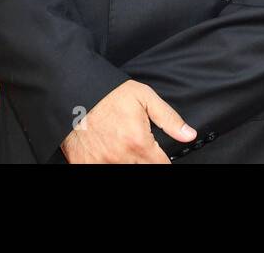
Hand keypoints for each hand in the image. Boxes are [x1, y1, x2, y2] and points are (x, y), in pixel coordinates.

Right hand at [60, 79, 195, 162]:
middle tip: (135, 146)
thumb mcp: (145, 98)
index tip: (159, 157)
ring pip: (123, 172)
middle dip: (144, 161)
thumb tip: (189, 135)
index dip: (163, 162)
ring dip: (126, 162)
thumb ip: (169, 119)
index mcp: (138, 142)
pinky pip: (100, 171)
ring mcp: (100, 163)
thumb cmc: (109, 93)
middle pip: (142, 170)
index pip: (161, 166)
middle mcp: (120, 157)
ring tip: (121, 146)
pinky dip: (106, 163)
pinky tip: (106, 152)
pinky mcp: (83, 165)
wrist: (74, 91)